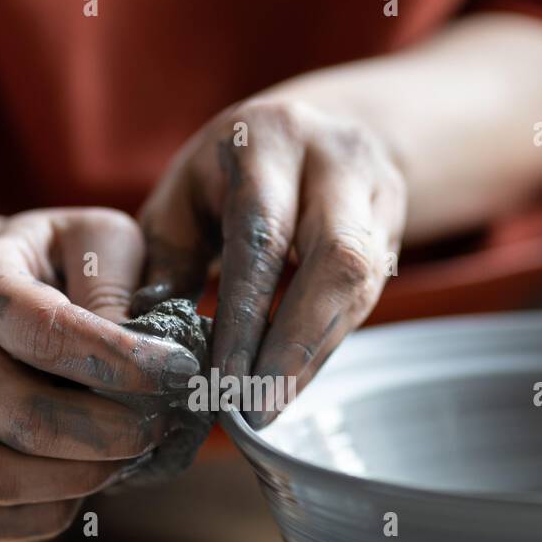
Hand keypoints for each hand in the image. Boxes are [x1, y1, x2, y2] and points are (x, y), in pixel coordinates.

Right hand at [0, 208, 200, 540]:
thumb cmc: (56, 266)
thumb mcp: (92, 238)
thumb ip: (116, 278)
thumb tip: (134, 346)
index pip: (44, 333)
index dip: (122, 362)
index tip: (181, 371)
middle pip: (20, 416)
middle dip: (110, 432)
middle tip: (160, 424)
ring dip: (79, 478)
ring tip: (128, 457)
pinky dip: (50, 512)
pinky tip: (89, 477)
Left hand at [138, 97, 405, 422]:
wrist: (309, 134)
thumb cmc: (224, 176)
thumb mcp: (183, 197)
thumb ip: (166, 257)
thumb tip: (148, 334)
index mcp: (268, 138)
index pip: (263, 234)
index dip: (248, 313)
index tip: (224, 378)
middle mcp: (335, 157)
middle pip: (336, 257)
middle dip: (296, 343)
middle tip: (257, 407)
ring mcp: (376, 191)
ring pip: (362, 284)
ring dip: (314, 354)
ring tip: (270, 406)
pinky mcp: (394, 229)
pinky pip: (369, 297)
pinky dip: (325, 346)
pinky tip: (290, 383)